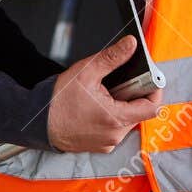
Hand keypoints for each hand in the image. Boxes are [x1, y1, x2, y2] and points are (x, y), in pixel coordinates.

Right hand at [46, 35, 163, 153]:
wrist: (37, 123)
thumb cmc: (58, 101)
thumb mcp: (86, 72)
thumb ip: (112, 57)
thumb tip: (130, 45)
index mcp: (115, 118)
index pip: (153, 107)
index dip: (154, 90)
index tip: (148, 79)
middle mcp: (115, 135)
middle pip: (139, 112)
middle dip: (133, 96)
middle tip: (117, 84)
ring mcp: (108, 143)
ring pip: (127, 120)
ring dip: (121, 106)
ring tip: (103, 96)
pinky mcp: (100, 146)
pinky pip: (115, 129)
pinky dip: (111, 116)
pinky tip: (96, 108)